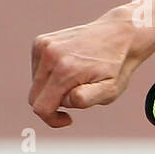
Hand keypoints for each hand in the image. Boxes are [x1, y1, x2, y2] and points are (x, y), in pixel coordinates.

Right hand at [29, 10, 144, 127]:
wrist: (119, 34)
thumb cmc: (117, 66)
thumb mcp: (111, 89)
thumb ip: (87, 99)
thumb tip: (66, 101)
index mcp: (65, 70)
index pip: (41, 107)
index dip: (52, 119)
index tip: (67, 119)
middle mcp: (50, 55)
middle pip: (35, 97)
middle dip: (53, 104)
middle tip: (76, 98)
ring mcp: (43, 46)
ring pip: (35, 84)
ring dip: (52, 88)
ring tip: (77, 79)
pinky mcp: (40, 42)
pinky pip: (37, 69)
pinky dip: (50, 74)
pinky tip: (69, 68)